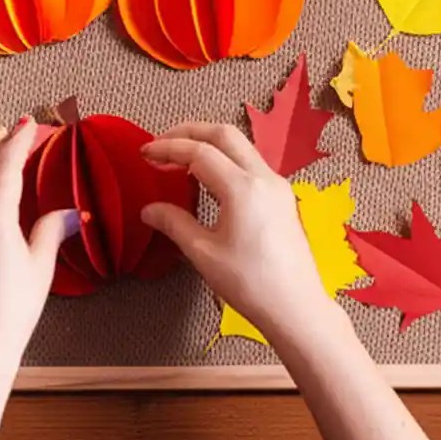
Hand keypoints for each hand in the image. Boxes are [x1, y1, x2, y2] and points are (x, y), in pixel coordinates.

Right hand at [140, 122, 328, 337]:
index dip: (168, 148)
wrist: (295, 308)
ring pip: (240, 146)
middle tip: (161, 143)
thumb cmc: (249, 284)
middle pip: (224, 134)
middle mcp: (263, 178)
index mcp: (242, 188)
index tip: (144, 153)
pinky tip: (208, 179)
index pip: (199, 152)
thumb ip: (174, 224)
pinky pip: (250, 164)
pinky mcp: (282, 198)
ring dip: (208, 144)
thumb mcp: (203, 254)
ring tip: (180, 159)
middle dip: (189, 132)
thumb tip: (149, 210)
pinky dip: (225, 160)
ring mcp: (277, 186)